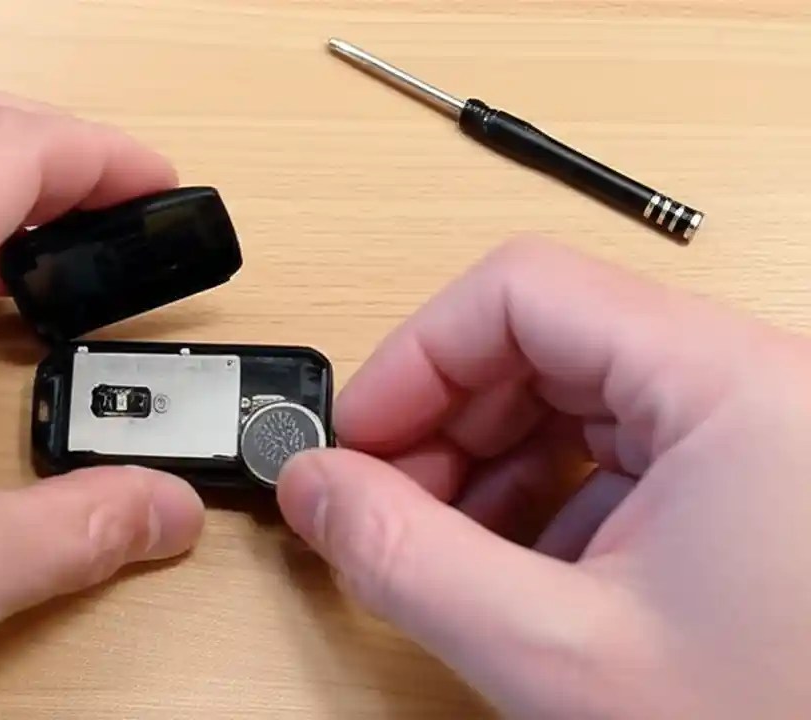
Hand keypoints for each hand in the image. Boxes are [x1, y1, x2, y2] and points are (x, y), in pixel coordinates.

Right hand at [278, 239, 810, 717]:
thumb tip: (315, 486)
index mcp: (731, 388)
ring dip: (484, 468)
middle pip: (543, 340)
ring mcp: (757, 435)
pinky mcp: (751, 485)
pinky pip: (615, 453)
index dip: (414, 359)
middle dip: (442, 423)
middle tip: (382, 506)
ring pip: (573, 398)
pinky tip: (514, 576)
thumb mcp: (558, 656)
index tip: (356, 437)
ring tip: (441, 553)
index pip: (523, 291)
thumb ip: (407, 559)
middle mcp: (755, 389)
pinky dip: (542, 503)